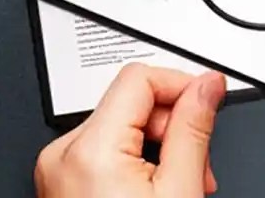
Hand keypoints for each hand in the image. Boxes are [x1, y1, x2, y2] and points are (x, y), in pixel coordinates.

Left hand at [35, 64, 226, 197]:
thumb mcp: (179, 191)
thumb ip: (193, 131)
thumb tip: (207, 85)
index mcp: (89, 150)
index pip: (139, 78)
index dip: (181, 85)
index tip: (207, 99)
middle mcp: (63, 153)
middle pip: (130, 102)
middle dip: (172, 127)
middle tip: (199, 164)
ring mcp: (57, 168)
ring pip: (120, 126)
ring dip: (158, 147)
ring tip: (180, 184)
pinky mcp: (60, 181)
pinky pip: (103, 151)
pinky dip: (135, 162)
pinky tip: (154, 190)